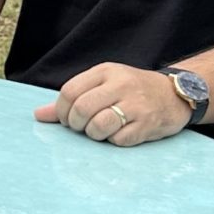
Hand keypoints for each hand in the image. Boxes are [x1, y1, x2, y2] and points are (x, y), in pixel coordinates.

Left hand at [33, 63, 189, 145]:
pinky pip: (119, 139)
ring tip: (100, 131)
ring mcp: (136, 104)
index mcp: (105, 72)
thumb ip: (72, 99)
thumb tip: (38, 115)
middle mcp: (121, 85)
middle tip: (81, 127)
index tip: (66, 119)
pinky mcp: (147, 124)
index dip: (61, 111)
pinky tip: (120, 134)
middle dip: (75, 124)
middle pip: (81, 109)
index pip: (69, 91)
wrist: (176, 94)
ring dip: (93, 134)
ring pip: (98, 125)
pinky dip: (114, 141)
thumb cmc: (132, 91)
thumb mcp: (103, 85)